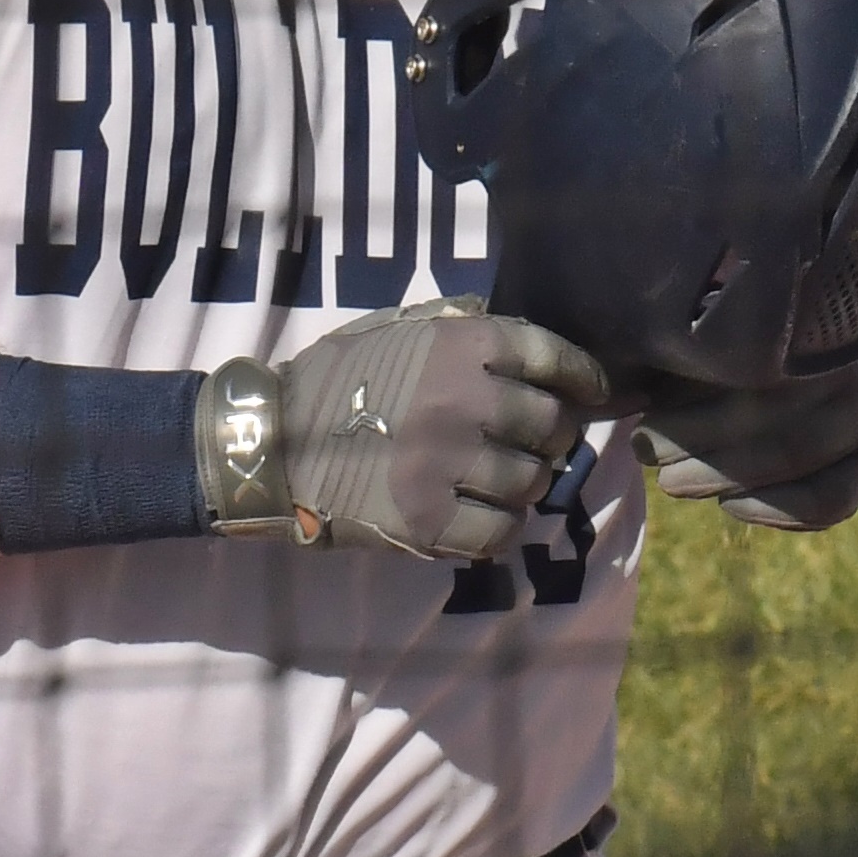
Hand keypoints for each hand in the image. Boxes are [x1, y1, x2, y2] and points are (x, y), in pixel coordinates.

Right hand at [198, 299, 609, 559]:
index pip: (551, 356)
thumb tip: (513, 330)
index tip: (588, 392)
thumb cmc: (333, 380)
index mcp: (457, 346)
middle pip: (552, 424)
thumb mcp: (394, 328)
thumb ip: (456, 324)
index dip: (581, 376)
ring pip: (532, 482)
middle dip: (550, 435)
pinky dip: (501, 527)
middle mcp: (461, 399)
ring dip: (525, 484)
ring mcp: (446, 462)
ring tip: (501, 481)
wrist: (269, 444)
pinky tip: (482, 516)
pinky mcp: (428, 519)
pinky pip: (501, 532)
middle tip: (534, 444)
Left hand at [633, 359, 857, 530]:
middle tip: (648, 457)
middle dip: (698, 445)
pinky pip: (834, 498)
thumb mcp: (695, 340)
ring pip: (798, 455)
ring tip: (672, 483)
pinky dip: (782, 510)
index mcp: (797, 319)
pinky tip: (732, 507)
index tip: (643, 427)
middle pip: (766, 410)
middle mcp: (837, 361)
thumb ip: (665, 352)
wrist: (798, 368)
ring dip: (726, 477)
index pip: (748, 369)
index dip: (690, 411)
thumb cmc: (723, 351)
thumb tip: (614, 388)